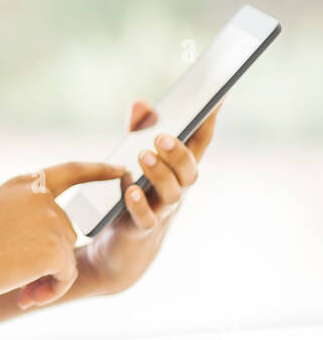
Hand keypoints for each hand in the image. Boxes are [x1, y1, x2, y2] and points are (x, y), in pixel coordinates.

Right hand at [0, 160, 127, 307]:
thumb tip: (58, 244)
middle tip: (20, 281)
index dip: (96, 170)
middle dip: (49, 260)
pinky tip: (27, 295)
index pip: (70, 171)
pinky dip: (52, 290)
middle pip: (66, 233)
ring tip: (19, 289)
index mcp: (25, 184)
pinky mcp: (56, 248)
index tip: (119, 170)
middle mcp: (43, 198)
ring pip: (66, 257)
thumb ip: (27, 216)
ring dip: (48, 278)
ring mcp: (52, 221)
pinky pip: (67, 275)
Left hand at [85, 96, 222, 295]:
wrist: (121, 245)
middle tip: (163, 136)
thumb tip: (139, 104)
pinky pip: (144, 217)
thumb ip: (137, 130)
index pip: (200, 142)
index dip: (210, 119)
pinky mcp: (140, 229)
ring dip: (159, 173)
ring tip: (143, 156)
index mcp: (179, 170)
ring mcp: (161, 210)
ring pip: (171, 193)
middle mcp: (177, 190)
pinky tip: (129, 188)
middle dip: (180, 152)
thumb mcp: (134, 159)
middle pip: (189, 171)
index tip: (219, 94)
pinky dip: (137, 202)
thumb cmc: (133, 193)